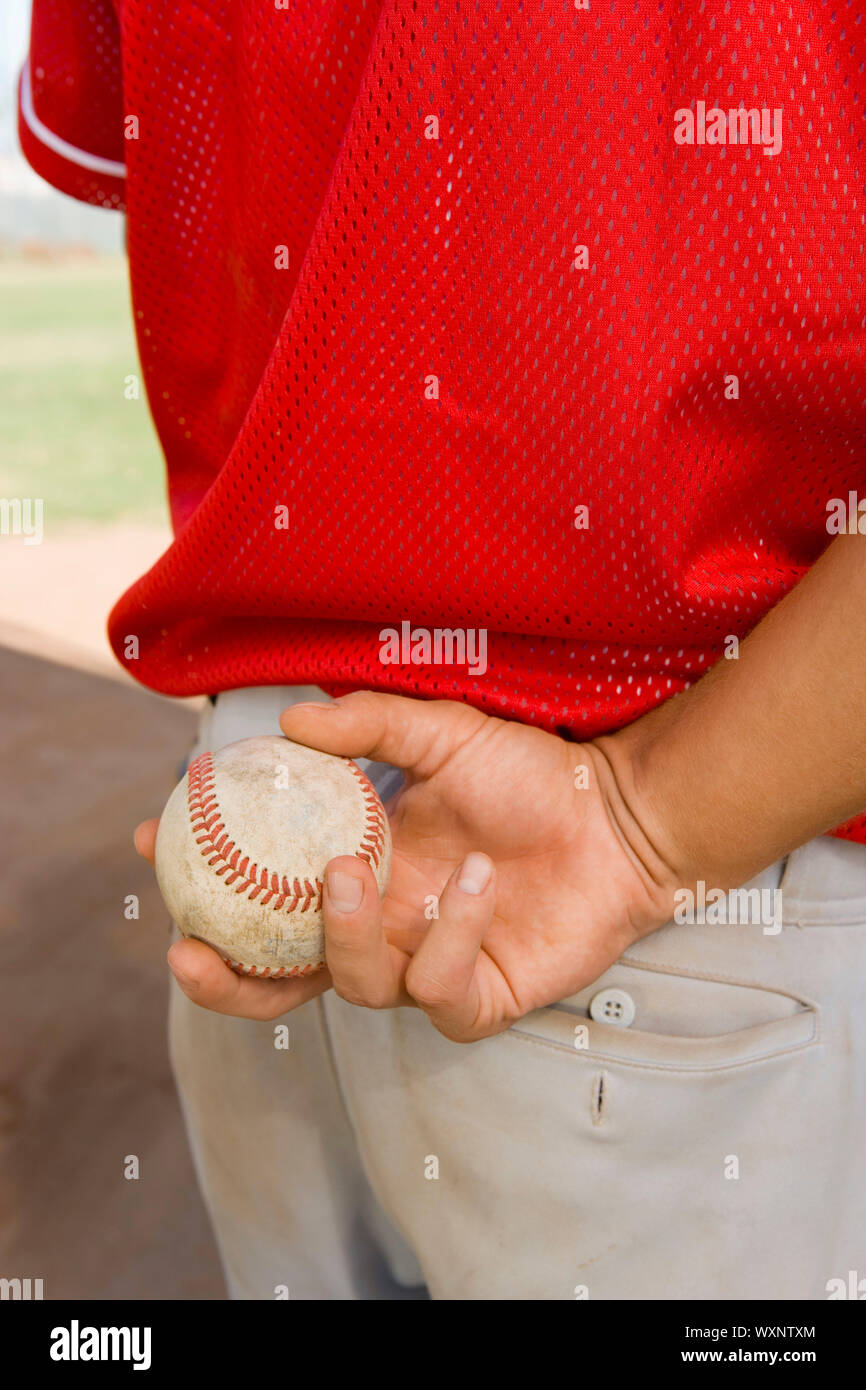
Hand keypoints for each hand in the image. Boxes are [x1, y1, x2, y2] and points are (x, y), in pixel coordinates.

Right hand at [137, 692, 678, 1039]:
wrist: (622, 812)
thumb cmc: (535, 773)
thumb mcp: (443, 732)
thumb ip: (369, 726)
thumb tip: (288, 721)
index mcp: (361, 871)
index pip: (265, 897)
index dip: (206, 886)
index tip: (155, 842)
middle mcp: (385, 926)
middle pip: (284, 980)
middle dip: (226, 978)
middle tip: (190, 949)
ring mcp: (430, 967)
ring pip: (356, 988)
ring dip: (351, 932)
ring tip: (364, 867)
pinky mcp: (483, 997)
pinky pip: (440, 992)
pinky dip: (450, 940)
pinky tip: (477, 885)